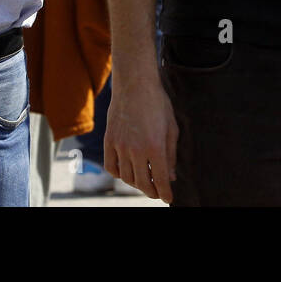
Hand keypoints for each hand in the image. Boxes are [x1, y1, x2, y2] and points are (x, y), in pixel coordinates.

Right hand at [103, 73, 177, 203]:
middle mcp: (136, 149)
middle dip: (152, 191)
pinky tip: (127, 171)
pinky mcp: (108, 140)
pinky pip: (111, 166)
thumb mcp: (172, 128)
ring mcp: (120, 145)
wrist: (135, 83)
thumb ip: (171, 154)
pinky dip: (119, 174)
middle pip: (142, 183)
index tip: (168, 198)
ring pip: (126, 177)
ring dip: (137, 183)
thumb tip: (171, 176)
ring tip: (144, 180)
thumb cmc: (157, 103)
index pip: (160, 180)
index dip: (165, 193)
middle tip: (157, 192)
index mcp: (155, 147)